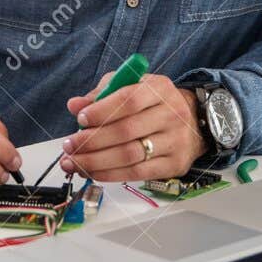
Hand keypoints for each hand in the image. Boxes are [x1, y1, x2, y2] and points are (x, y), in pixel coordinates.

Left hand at [59, 72, 204, 180]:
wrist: (192, 122)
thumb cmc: (152, 103)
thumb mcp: (130, 87)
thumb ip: (102, 94)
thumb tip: (74, 105)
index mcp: (159, 89)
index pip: (129, 99)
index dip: (101, 111)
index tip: (79, 119)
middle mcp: (171, 114)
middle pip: (126, 131)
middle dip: (92, 141)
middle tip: (69, 146)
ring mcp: (175, 141)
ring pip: (130, 155)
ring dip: (96, 162)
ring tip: (73, 163)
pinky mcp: (174, 164)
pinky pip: (137, 173)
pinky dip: (110, 174)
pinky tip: (92, 172)